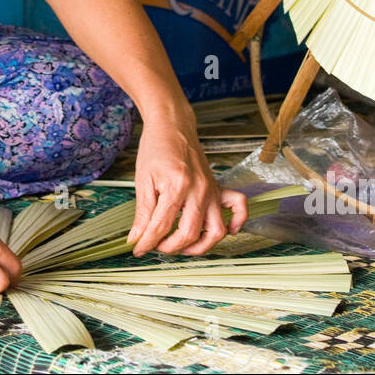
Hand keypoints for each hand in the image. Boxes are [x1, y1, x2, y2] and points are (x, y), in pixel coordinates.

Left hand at [126, 107, 248, 256]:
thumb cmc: (155, 148)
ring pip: (216, 231)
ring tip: (181, 246)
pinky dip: (236, 223)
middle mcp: (199, 190)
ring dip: (200, 246)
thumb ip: (142, 212)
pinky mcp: (219, 188)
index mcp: (176, 186)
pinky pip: (238, 208)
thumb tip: (136, 239)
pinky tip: (225, 231)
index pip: (162, 226)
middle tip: (155, 245)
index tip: (137, 250)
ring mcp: (212, 190)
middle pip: (190, 234)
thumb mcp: (143, 180)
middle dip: (170, 247)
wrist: (171, 125)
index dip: (147, 243)